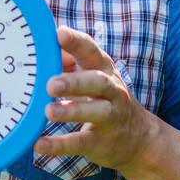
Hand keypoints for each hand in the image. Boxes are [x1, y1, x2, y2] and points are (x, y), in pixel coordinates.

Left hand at [32, 25, 155, 172]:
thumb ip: (68, 62)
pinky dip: (60, 145)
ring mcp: (109, 117)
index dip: (76, 42)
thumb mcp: (92, 76)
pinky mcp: (101, 142)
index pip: (91, 51)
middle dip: (75, 82)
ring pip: (94, 112)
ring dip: (71, 111)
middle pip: (97, 82)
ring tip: (49, 111)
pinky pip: (81, 142)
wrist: (139, 138)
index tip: (59, 34)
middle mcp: (111, 91)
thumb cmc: (104, 98)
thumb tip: (40, 47)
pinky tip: (40, 145)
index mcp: (103, 69)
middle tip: (51, 84)